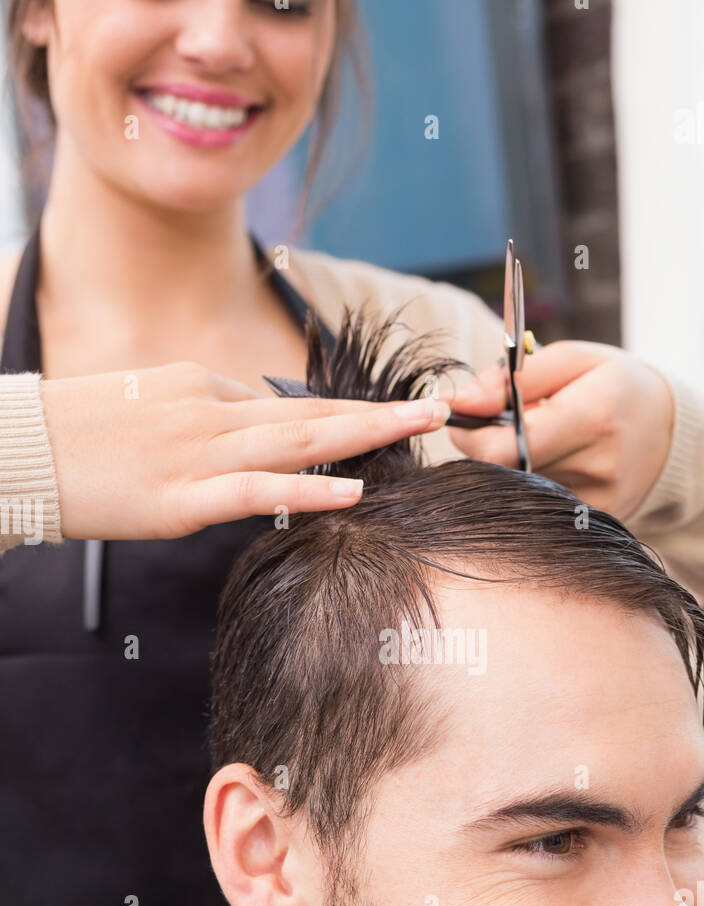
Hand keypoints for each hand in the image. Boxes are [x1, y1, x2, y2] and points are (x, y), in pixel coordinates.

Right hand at [40, 360, 450, 539]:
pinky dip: (309, 491)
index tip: (395, 415)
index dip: (347, 412)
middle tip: (440, 407)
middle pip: (310, 412)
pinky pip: (256, 492)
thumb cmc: (71, 438)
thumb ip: (199, 419)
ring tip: (420, 431)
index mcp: (200, 389)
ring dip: (365, 436)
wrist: (11, 451)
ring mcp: (196, 453)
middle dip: (379, 412)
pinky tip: (353, 493)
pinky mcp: (180, 499)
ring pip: (297, 442)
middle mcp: (209, 411)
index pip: (286, 404)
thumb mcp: (143, 411)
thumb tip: (245, 431)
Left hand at [444, 341, 674, 518]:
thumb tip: (462, 400)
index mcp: (592, 415)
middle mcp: (596, 466)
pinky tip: (548, 466)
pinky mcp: (595, 522)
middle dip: (484, 448)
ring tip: (531, 442)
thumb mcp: (574, 360)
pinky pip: (540, 507)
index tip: (464, 416)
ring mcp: (597, 502)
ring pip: (518, 492)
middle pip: (505, 472)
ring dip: (508, 467)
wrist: (675, 435)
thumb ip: (512, 377)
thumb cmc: (618, 387)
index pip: (502, 446)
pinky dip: (530, 486)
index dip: (469, 434)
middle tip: (491, 426)